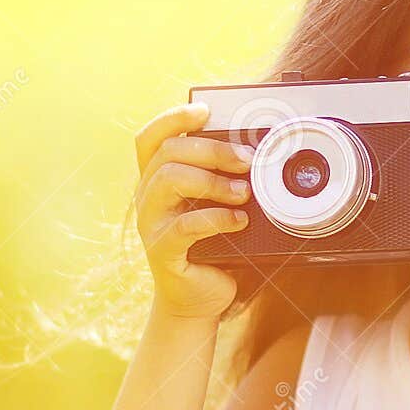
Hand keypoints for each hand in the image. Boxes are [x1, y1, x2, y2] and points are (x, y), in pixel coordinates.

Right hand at [132, 102, 253, 320]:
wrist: (201, 297)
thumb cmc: (215, 247)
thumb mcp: (220, 208)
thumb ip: (227, 182)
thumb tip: (261, 155)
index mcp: (158, 180)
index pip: (152, 138)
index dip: (173, 118)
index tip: (206, 111)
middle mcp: (148, 196)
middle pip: (168, 153)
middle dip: (213, 150)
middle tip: (248, 160)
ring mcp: (151, 223)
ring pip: (171, 180)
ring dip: (214, 181)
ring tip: (245, 193)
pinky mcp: (162, 249)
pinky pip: (184, 225)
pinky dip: (216, 218)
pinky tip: (239, 222)